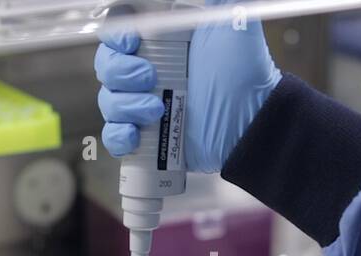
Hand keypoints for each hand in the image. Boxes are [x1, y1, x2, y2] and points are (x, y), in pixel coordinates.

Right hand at [94, 0, 281, 172]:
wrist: (254, 120)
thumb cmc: (246, 71)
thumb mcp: (234, 22)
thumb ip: (220, 0)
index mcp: (161, 41)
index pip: (117, 30)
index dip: (115, 35)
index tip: (130, 40)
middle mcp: (148, 70)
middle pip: (107, 65)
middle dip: (120, 71)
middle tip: (149, 77)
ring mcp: (145, 104)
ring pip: (109, 100)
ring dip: (124, 105)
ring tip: (156, 110)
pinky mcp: (149, 136)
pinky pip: (115, 136)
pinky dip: (118, 136)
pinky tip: (135, 135)